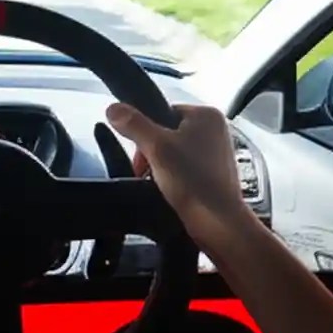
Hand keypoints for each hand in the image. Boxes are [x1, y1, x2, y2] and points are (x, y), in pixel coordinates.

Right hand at [105, 102, 256, 249]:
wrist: (218, 223)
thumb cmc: (194, 182)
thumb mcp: (156, 148)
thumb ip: (134, 124)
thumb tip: (114, 108)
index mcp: (207, 115)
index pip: (162, 111)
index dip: (145, 133)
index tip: (142, 155)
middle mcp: (215, 130)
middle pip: (166, 132)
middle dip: (152, 153)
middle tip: (149, 172)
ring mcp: (216, 152)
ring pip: (174, 152)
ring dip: (161, 166)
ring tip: (162, 183)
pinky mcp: (214, 173)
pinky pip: (185, 168)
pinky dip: (175, 178)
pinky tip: (173, 190)